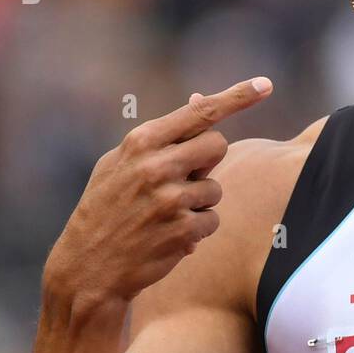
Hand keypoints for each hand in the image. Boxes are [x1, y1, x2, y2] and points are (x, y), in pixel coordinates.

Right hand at [43, 77, 272, 318]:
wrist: (87, 267)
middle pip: (218, 145)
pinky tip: (168, 236)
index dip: (237, 97)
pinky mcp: (183, 230)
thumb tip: (201, 100)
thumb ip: (162, 136)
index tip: (266, 85)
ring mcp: (171, 199)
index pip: (200, 113)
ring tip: (163, 215)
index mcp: (140, 142)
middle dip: (208, 161)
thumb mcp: (120, 163)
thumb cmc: (107, 208)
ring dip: (198, 202)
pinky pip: (212, 219)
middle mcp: (156, 166)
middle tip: (184, 177)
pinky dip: (197, 229)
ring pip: (215, 188)